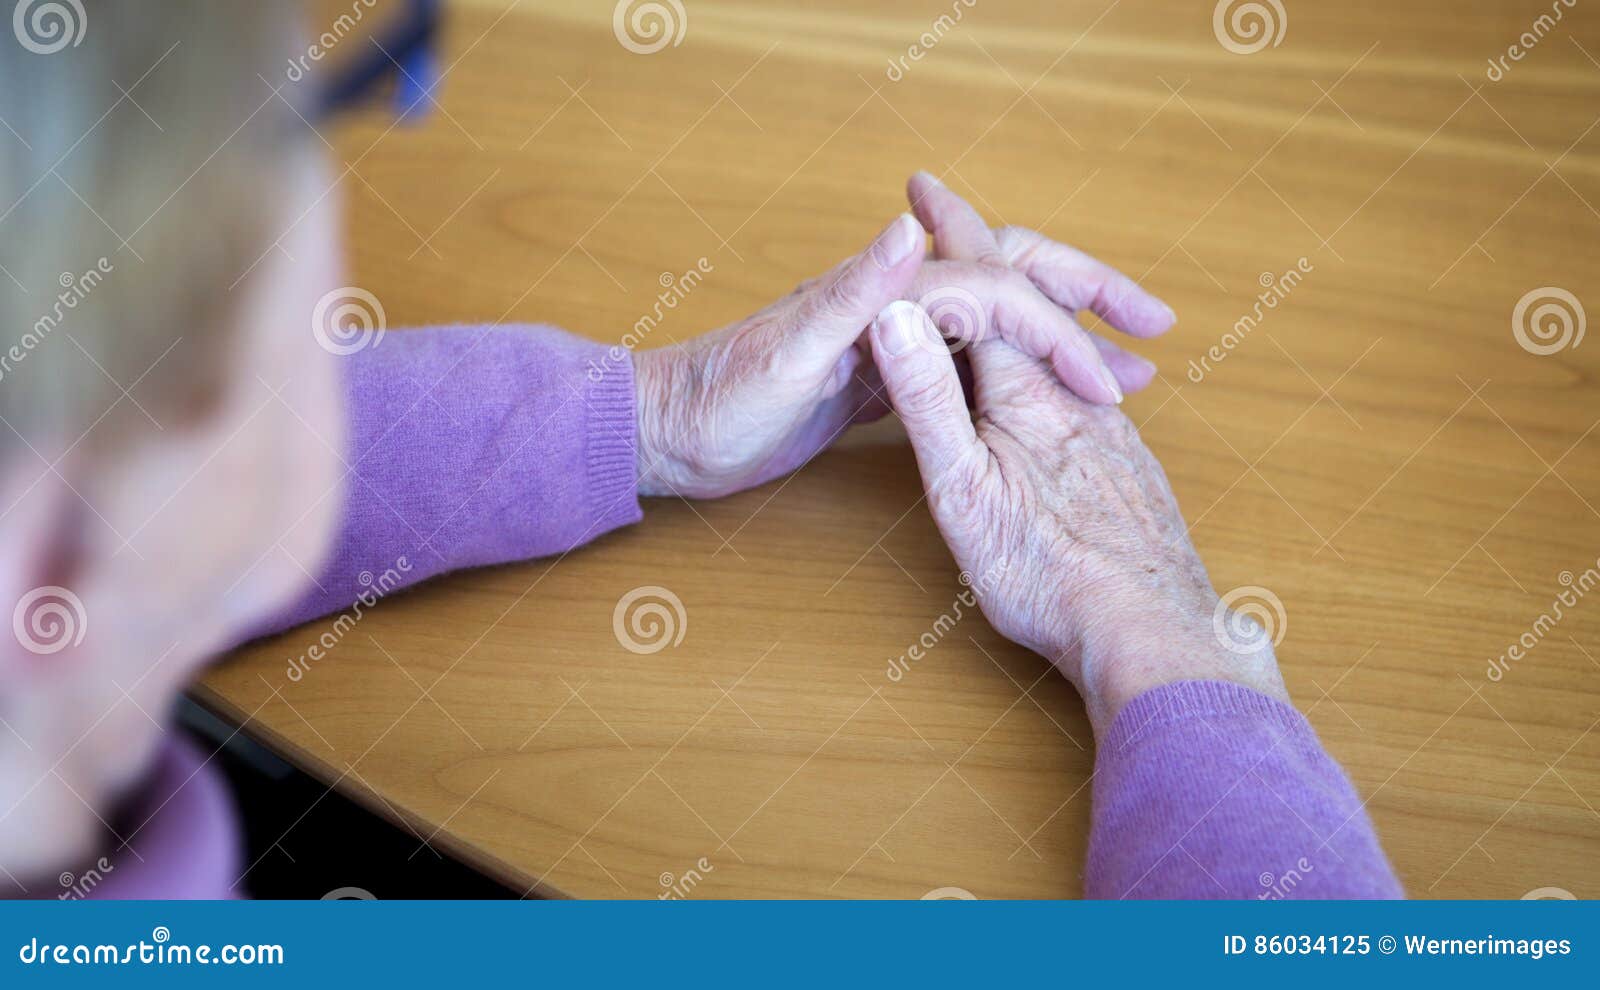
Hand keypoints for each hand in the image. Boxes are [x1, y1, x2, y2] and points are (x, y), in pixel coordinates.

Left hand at [632, 176, 1175, 500]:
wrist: (671, 428)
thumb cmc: (718, 396)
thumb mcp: (781, 351)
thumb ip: (849, 291)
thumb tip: (909, 225)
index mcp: (889, 291)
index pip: (1001, 294)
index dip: (1060, 332)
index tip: (1109, 380)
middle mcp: (900, 301)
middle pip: (1018, 278)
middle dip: (1092, 296)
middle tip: (1158, 327)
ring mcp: (898, 338)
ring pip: (1005, 323)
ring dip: (1068, 338)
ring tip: (1131, 369)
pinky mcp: (888, 374)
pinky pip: (976, 365)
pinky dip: (1022, 376)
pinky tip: (1047, 401)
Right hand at [866, 195, 1286, 733]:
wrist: (1150, 633)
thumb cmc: (1047, 574)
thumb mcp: (964, 489)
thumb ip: (928, 397)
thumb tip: (894, 311)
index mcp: (1022, 391)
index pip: (981, 286)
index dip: (949, 231)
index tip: (924, 186)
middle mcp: (1072, 395)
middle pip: (1029, 302)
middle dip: (991, 252)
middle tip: (957, 217)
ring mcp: (1107, 428)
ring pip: (1060, 347)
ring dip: (1027, 305)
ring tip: (1006, 288)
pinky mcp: (1127, 464)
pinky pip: (1086, 391)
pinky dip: (1058, 363)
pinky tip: (1062, 385)